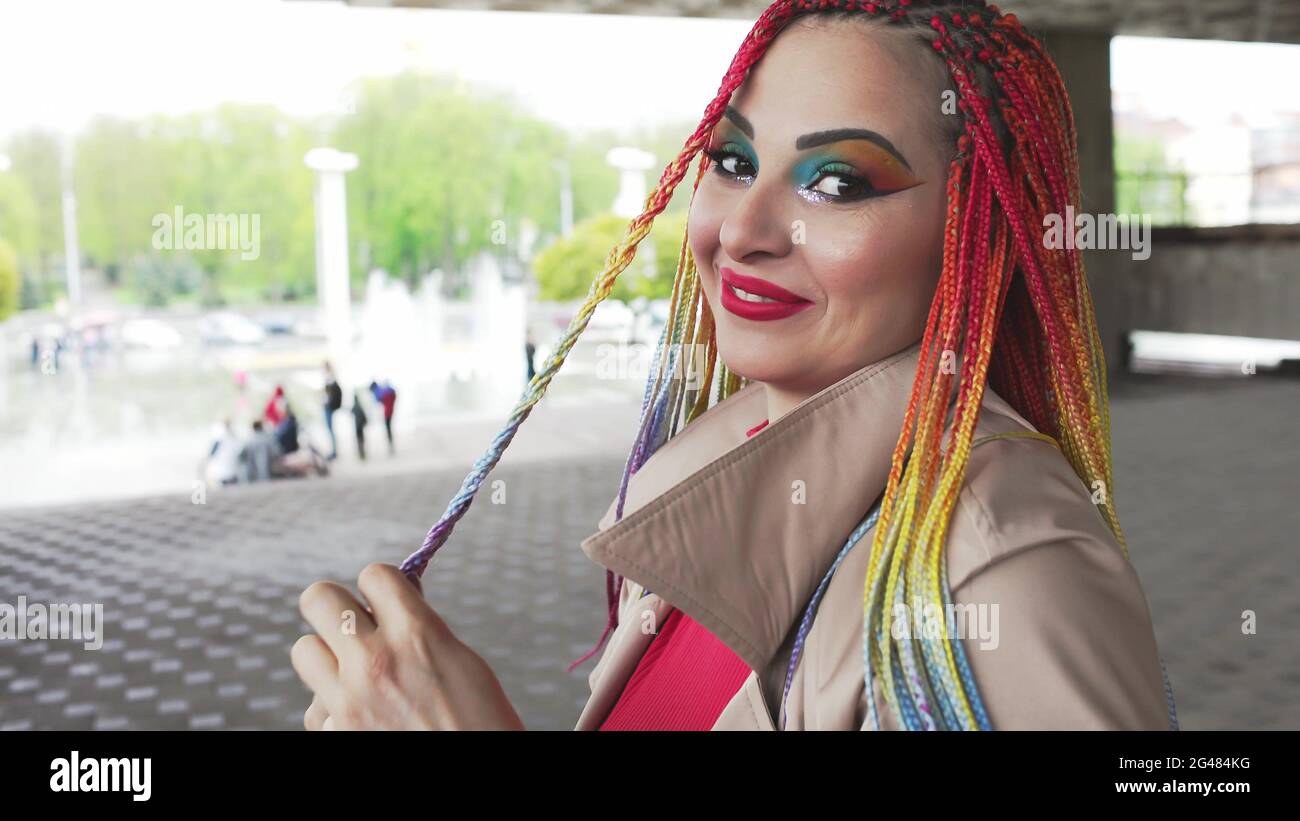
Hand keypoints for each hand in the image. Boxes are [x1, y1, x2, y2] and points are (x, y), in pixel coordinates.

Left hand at [292, 562, 524, 729]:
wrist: (477, 779)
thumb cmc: (481, 724)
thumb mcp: (463, 661)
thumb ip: (422, 628)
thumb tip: (394, 602)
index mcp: (416, 634)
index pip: (372, 574)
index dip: (380, 585)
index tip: (386, 600)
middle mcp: (374, 661)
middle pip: (318, 598)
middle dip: (337, 606)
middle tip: (357, 625)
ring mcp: (347, 700)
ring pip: (303, 649)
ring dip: (328, 656)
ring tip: (355, 673)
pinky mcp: (333, 733)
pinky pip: (313, 706)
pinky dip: (331, 707)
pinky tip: (360, 715)